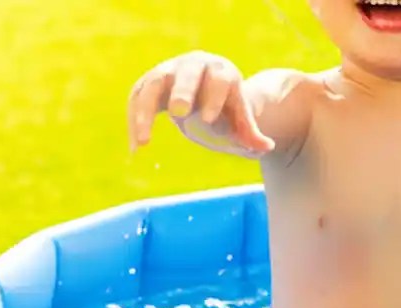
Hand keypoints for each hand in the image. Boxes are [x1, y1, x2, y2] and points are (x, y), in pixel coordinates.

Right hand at [127, 51, 274, 154]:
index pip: (219, 81)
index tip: (209, 120)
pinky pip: (137, 97)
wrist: (203, 93)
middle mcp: (194, 66)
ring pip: (152, 84)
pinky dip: (134, 121)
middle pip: (187, 74)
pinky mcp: (149, 82)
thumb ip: (250, 134)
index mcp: (221, 72)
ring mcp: (169, 71)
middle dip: (183, 91)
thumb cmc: (225, 108)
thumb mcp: (239, 120)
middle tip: (178, 111)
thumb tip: (267, 147)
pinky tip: (136, 149)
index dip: (215, 98)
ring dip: (145, 113)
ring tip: (142, 143)